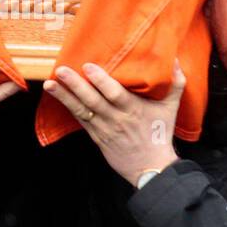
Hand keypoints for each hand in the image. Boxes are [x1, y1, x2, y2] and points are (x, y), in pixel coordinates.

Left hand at [44, 60, 183, 186]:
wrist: (150, 167)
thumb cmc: (159, 134)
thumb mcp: (171, 108)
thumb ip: (175, 83)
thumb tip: (176, 58)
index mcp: (134, 110)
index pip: (115, 94)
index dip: (101, 81)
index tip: (88, 67)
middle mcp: (116, 119)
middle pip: (93, 101)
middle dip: (76, 86)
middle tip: (61, 70)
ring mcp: (104, 129)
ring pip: (82, 111)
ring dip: (64, 97)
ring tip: (50, 84)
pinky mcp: (96, 136)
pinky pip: (80, 121)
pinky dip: (68, 108)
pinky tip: (57, 97)